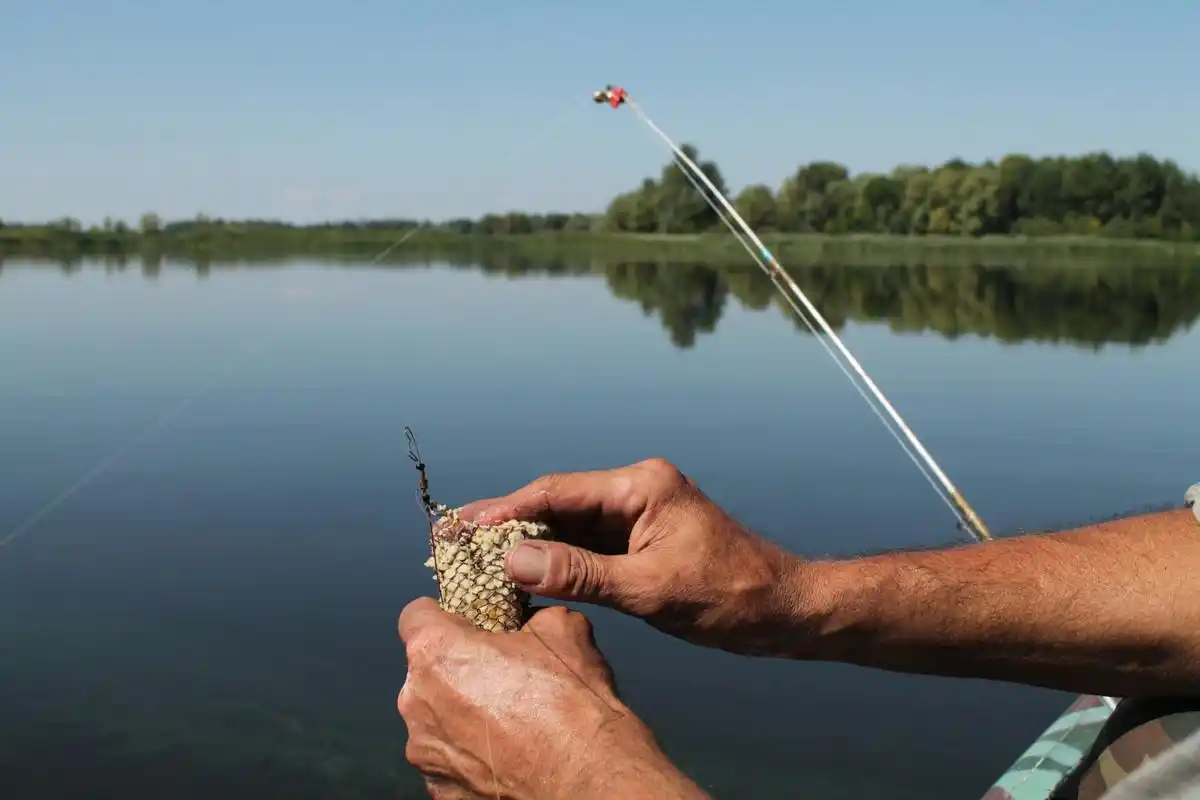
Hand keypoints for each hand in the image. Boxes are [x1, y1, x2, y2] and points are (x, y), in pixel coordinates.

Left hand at [397, 599, 704, 799]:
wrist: (588, 777)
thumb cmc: (569, 703)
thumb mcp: (562, 629)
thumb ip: (532, 617)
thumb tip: (535, 621)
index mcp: (436, 653)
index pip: (415, 615)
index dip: (444, 615)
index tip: (467, 623)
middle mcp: (417, 703)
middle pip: (426, 671)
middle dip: (458, 668)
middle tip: (501, 673)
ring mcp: (426, 752)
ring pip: (436, 718)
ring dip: (462, 714)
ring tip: (510, 720)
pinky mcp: (441, 790)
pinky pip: (449, 759)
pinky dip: (471, 754)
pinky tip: (508, 752)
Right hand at [458, 459, 807, 656]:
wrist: (787, 611)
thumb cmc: (733, 595)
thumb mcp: (652, 589)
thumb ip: (581, 574)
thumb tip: (513, 560)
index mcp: (642, 485)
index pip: (557, 492)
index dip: (505, 510)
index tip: (461, 526)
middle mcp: (637, 492)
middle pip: (557, 505)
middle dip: (507, 527)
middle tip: (454, 542)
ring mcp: (640, 517)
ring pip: (569, 528)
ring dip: (527, 547)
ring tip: (475, 563)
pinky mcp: (643, 543)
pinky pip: (588, 549)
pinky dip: (556, 564)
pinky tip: (522, 579)